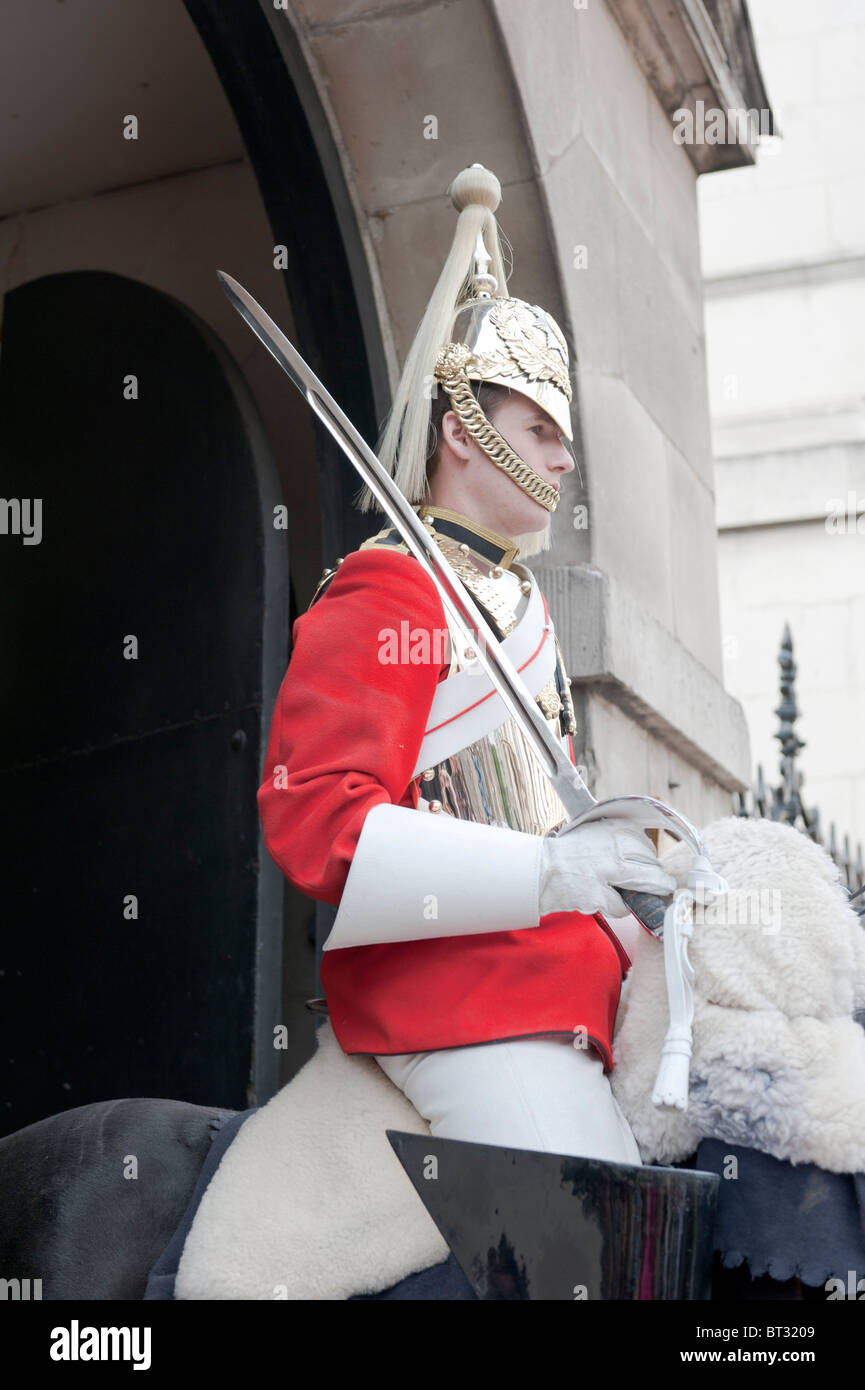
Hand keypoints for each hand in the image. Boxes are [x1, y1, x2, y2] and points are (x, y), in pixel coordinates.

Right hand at [539, 819, 676, 918]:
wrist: (539, 869)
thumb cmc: (564, 853)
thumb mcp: (592, 832)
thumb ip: (616, 839)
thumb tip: (641, 852)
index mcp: (613, 829)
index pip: (646, 844)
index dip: (651, 858)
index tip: (650, 864)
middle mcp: (614, 848)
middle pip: (652, 865)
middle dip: (659, 879)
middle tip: (662, 885)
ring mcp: (607, 872)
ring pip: (645, 884)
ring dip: (647, 893)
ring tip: (645, 896)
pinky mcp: (598, 895)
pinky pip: (622, 906)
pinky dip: (618, 907)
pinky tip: (609, 901)